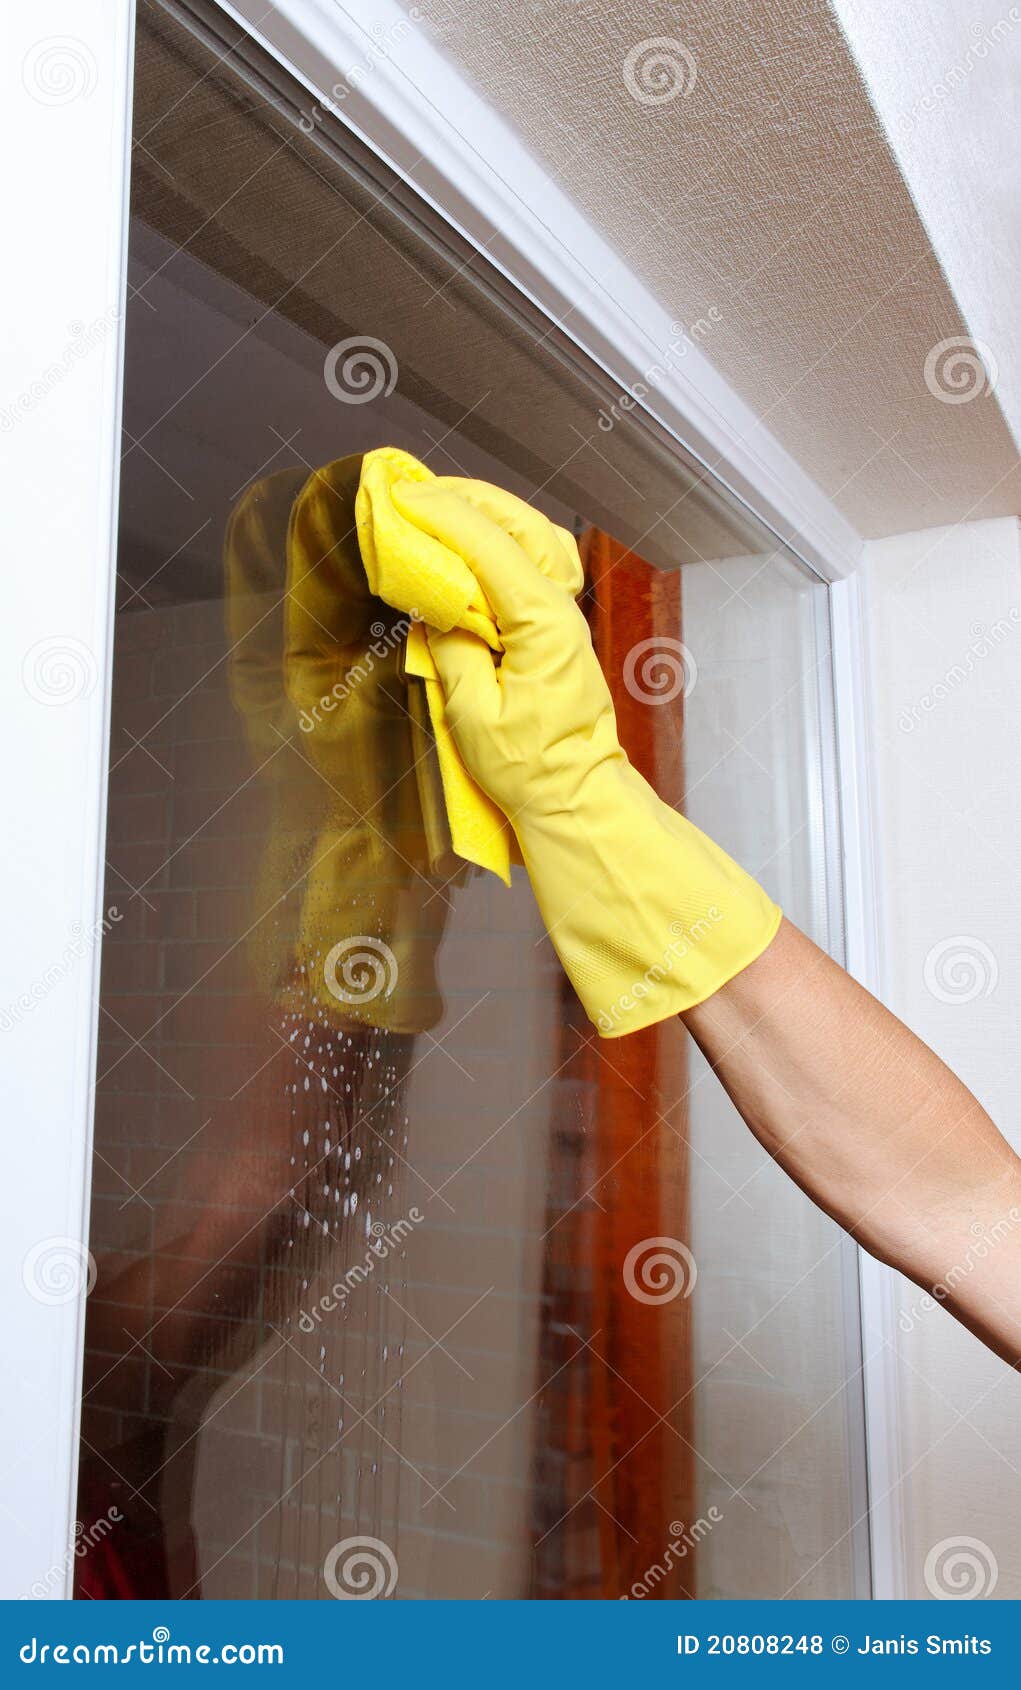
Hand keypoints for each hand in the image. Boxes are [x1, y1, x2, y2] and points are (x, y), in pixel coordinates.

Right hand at [395, 475, 781, 1036]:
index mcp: (542, 625)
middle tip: (415, 489)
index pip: (491, 546)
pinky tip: (464, 550)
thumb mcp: (472, 716)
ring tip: (436, 507)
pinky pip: (526, 571)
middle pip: (519, 527)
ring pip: (529, 542)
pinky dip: (494, 547)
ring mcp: (561, 621)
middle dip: (467, 501)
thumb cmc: (530, 772)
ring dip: (482, 517)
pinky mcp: (553, 636)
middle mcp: (560, 612)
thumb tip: (434, 607)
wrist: (577, 806)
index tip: (403, 496)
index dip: (445, 515)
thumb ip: (451, 650)